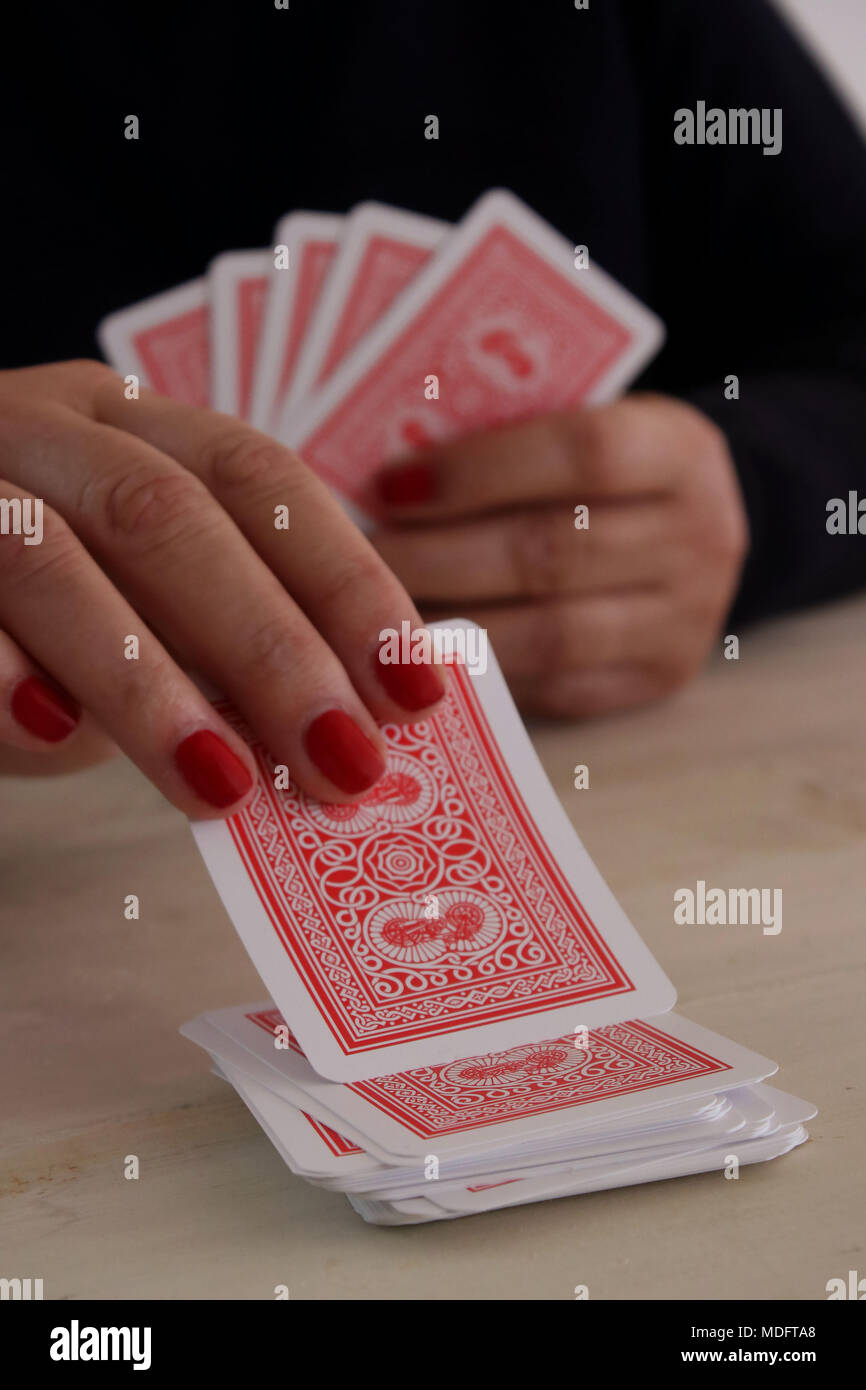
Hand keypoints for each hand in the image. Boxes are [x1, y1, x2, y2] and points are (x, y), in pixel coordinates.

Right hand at [0, 361, 444, 813]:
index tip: (417, 691)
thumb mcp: (138, 610)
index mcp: (130, 425)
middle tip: (343, 761)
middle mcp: (44, 430)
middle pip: (166, 515)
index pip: (258, 480)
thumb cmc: (34, 607)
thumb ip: (218, 652)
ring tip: (223, 784)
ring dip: (145, 680)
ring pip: (46, 558)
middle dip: (269, 645)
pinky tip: (54, 735)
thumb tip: (341, 735)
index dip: (344, 580)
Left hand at [371, 393, 747, 716]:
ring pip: (550, 634)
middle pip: (552, 552)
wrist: (688, 530)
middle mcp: (702, 536)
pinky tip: (425, 658)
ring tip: (373, 618)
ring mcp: (687, 619)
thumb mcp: (577, 423)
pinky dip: (484, 677)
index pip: (581, 452)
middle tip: (356, 563)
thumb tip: (380, 480)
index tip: (390, 486)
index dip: (477, 471)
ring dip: (450, 629)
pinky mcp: (660, 680)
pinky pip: (557, 687)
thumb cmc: (596, 472)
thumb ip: (502, 438)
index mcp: (680, 449)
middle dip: (438, 558)